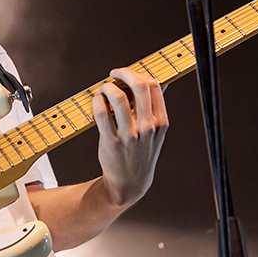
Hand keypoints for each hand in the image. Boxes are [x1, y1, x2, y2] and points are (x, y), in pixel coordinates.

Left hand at [91, 68, 167, 206]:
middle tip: (114, 73)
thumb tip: (159, 83)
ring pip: (118, 97)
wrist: (129, 183)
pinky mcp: (111, 142)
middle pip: (139, 86)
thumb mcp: (156, 133)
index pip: (154, 86)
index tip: (127, 74)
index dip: (138, 73)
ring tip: (104, 88)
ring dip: (108, 86)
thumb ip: (156, 109)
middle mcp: (147, 128)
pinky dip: (97, 101)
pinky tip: (97, 100)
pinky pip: (102, 113)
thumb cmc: (141, 153)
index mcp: (160, 122)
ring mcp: (129, 136)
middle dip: (124, 73)